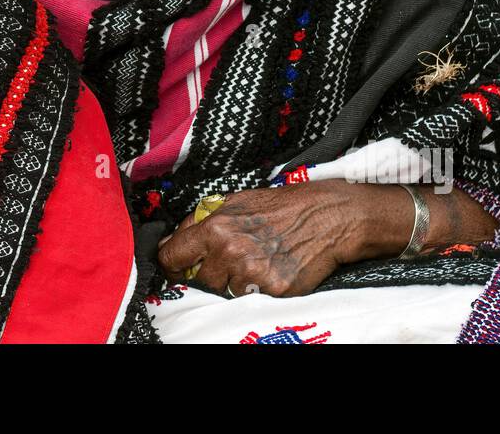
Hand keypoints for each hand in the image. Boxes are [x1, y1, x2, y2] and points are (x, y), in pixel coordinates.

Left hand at [156, 181, 392, 297]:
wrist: (327, 216)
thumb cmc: (283, 207)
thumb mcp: (235, 201)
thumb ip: (201, 220)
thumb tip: (172, 240)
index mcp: (215, 226)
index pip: (172, 256)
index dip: (172, 264)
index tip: (178, 266)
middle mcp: (230, 250)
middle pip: (198, 280)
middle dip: (209, 273)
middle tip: (230, 260)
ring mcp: (251, 272)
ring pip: (223, 291)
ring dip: (234, 282)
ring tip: (255, 261)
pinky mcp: (272, 289)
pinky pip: (250, 298)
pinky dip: (257, 288)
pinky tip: (270, 269)